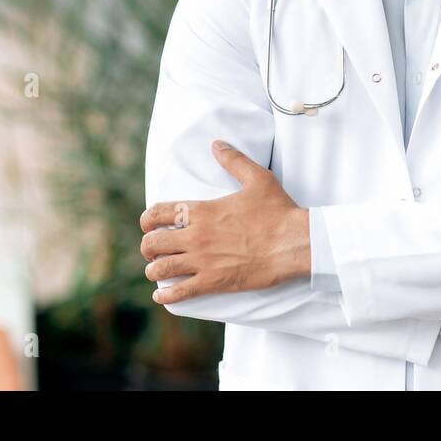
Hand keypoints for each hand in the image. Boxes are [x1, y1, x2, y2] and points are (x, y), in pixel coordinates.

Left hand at [140, 140, 308, 304]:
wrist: (294, 243)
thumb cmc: (278, 211)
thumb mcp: (257, 178)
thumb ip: (233, 160)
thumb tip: (217, 144)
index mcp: (202, 211)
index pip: (157, 213)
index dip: (146, 220)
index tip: (148, 225)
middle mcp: (196, 236)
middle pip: (153, 243)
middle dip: (148, 247)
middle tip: (153, 250)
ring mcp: (203, 261)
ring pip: (160, 269)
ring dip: (154, 271)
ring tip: (157, 271)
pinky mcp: (214, 282)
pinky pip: (180, 293)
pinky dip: (166, 296)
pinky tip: (162, 296)